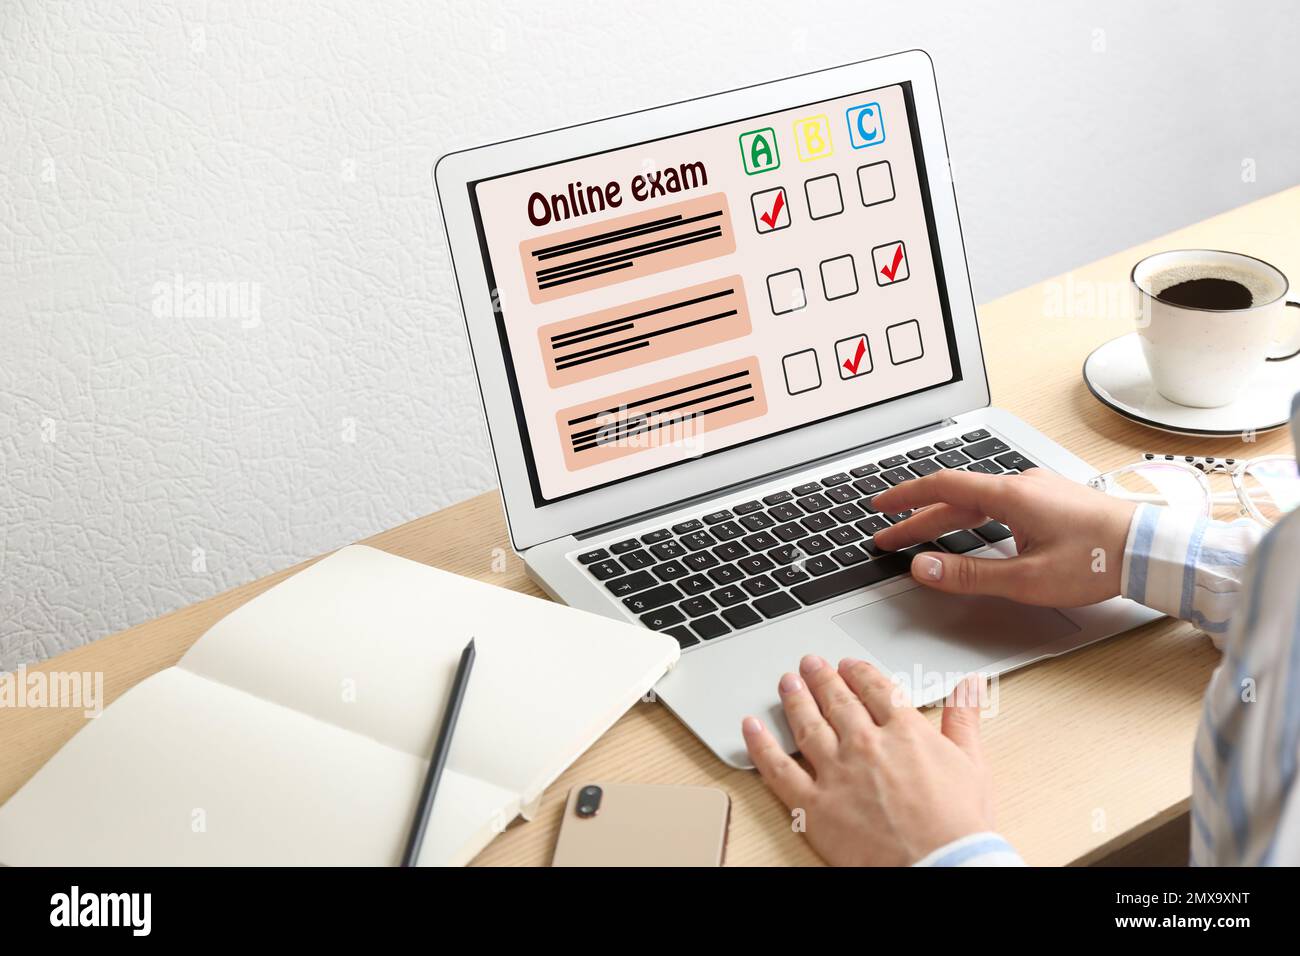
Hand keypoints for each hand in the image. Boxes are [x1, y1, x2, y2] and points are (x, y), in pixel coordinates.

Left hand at [743, 656, 992, 865]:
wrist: (940, 868)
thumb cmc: (959, 827)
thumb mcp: (972, 765)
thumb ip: (965, 719)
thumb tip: (971, 686)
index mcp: (903, 731)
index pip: (874, 689)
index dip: (858, 673)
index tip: (848, 665)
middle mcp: (864, 744)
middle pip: (837, 701)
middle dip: (821, 678)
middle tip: (809, 664)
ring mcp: (836, 773)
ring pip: (807, 725)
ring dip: (794, 699)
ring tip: (786, 682)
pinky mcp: (814, 805)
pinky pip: (778, 769)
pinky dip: (760, 745)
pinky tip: (750, 727)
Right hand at [870, 467, 1136, 607]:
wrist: (1152, 550)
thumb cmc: (1099, 561)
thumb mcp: (1027, 578)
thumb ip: (969, 574)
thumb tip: (923, 567)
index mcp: (1010, 495)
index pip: (941, 487)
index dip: (905, 496)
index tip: (880, 506)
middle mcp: (1021, 485)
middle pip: (956, 499)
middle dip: (918, 520)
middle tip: (889, 538)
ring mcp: (1038, 491)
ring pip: (978, 503)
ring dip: (946, 522)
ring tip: (922, 540)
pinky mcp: (1052, 502)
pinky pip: (1000, 506)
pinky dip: (974, 520)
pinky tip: (974, 537)